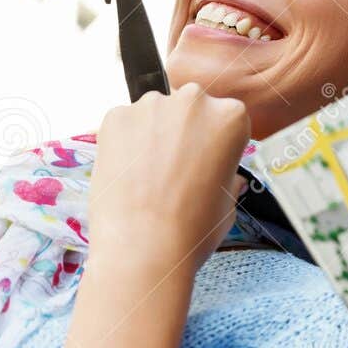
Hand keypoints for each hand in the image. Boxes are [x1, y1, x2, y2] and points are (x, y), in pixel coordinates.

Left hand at [87, 83, 251, 275]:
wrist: (144, 247)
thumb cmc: (193, 229)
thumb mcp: (229, 202)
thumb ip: (226, 176)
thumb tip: (223, 174)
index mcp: (230, 116)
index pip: (224, 117)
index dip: (213, 142)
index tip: (204, 162)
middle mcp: (192, 100)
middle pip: (188, 106)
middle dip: (183, 130)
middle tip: (174, 168)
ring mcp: (150, 105)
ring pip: (153, 113)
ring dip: (152, 134)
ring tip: (147, 176)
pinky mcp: (116, 117)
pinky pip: (123, 123)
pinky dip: (124, 142)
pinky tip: (127, 174)